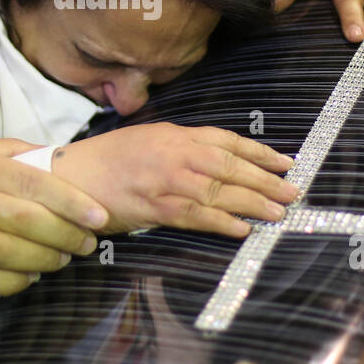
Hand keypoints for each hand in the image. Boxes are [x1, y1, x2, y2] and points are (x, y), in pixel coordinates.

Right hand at [0, 139, 110, 295]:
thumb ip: (16, 152)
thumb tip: (58, 159)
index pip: (33, 183)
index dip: (70, 201)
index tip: (99, 216)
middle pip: (25, 220)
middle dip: (64, 234)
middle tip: (87, 242)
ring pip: (8, 252)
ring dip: (44, 259)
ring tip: (63, 258)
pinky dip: (14, 281)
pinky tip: (30, 276)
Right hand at [52, 124, 296, 237]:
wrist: (71, 176)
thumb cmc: (109, 159)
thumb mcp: (149, 139)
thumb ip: (183, 145)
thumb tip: (220, 157)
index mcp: (176, 135)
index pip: (227, 141)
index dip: (260, 152)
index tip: (285, 161)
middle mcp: (175, 154)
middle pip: (230, 166)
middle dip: (266, 179)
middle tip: (292, 190)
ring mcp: (166, 181)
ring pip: (219, 191)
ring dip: (254, 202)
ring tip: (279, 212)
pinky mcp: (155, 208)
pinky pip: (196, 216)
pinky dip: (222, 222)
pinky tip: (243, 228)